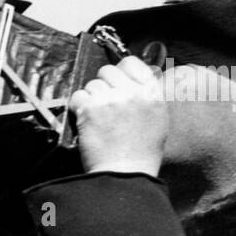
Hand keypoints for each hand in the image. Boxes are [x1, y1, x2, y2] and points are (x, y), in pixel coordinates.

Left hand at [68, 55, 166, 175]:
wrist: (126, 173)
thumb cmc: (142, 152)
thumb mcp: (157, 118)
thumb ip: (147, 95)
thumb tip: (134, 79)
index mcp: (151, 93)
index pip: (131, 63)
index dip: (120, 70)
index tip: (116, 80)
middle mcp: (132, 92)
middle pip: (107, 71)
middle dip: (103, 84)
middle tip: (104, 103)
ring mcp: (110, 100)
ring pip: (92, 84)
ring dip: (91, 98)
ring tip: (97, 118)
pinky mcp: (91, 109)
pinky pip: (77, 96)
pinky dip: (78, 107)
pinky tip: (85, 120)